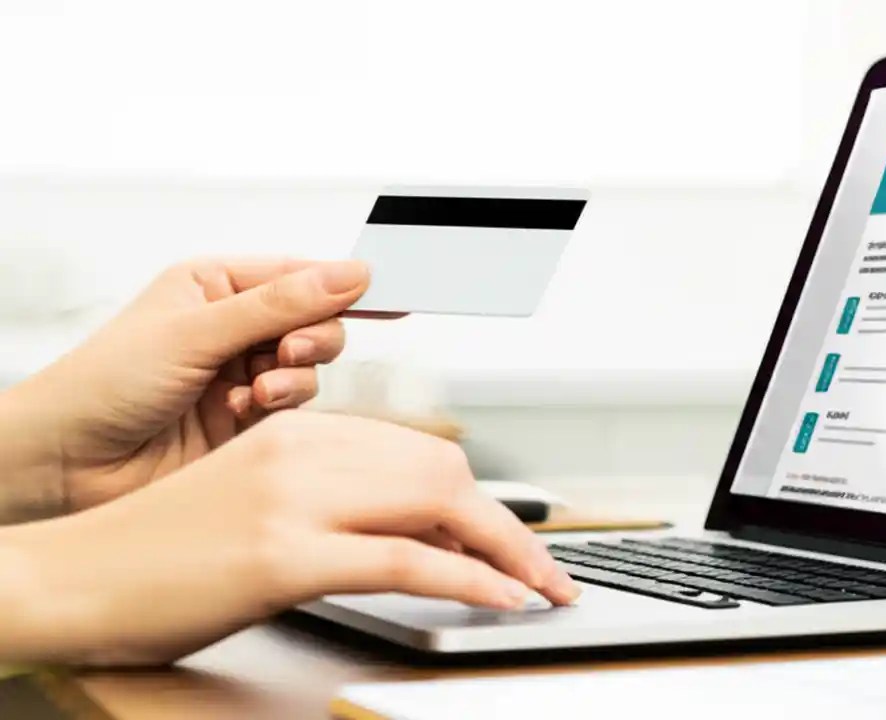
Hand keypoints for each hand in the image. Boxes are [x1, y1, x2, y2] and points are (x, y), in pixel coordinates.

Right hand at [1, 411, 579, 665]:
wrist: (72, 578)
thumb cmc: (162, 552)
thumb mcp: (260, 506)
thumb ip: (336, 505)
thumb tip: (422, 536)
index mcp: (299, 435)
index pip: (420, 450)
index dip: (476, 498)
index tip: (507, 539)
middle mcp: (303, 454)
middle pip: (443, 467)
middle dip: (506, 523)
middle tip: (543, 568)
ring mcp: (293, 501)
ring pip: (439, 503)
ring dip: (507, 552)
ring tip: (541, 587)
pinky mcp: (282, 556)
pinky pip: (406, 560)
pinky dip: (470, 580)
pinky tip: (500, 598)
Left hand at [22, 258, 374, 510]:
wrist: (66, 465)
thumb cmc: (102, 385)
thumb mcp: (196, 331)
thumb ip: (280, 304)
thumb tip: (348, 274)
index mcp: (215, 286)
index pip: (298, 274)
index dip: (343, 284)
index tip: (388, 294)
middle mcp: (232, 328)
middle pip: (316, 321)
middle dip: (311, 337)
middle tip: (287, 352)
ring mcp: (241, 375)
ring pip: (311, 368)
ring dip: (290, 378)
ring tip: (255, 390)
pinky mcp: (248, 423)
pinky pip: (293, 408)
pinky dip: (276, 410)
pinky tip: (241, 413)